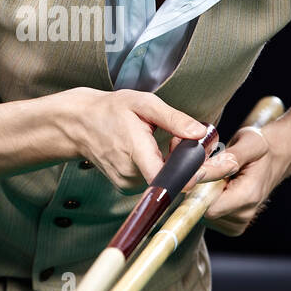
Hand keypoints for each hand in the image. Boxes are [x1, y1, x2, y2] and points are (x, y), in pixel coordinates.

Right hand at [58, 86, 235, 194]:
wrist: (78, 124)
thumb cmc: (110, 110)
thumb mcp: (143, 103)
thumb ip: (174, 119)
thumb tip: (200, 132)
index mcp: (135, 152)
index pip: (168, 179)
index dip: (193, 175)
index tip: (212, 163)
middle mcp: (130, 174)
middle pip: (173, 179)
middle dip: (189, 163)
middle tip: (187, 140)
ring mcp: (127, 183)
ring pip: (165, 180)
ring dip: (175, 164)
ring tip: (165, 140)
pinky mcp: (126, 187)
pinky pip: (154, 181)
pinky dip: (162, 168)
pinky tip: (155, 150)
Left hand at [192, 122, 289, 235]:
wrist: (275, 158)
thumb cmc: (262, 149)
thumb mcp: (247, 144)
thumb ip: (223, 160)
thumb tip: (199, 173)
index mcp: (248, 196)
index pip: (208, 208)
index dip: (197, 191)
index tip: (200, 175)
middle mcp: (245, 214)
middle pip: (204, 212)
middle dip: (202, 192)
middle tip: (214, 174)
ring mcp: (240, 222)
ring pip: (204, 216)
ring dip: (206, 198)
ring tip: (221, 181)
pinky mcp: (234, 226)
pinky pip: (209, 219)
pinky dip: (210, 204)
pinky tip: (222, 191)